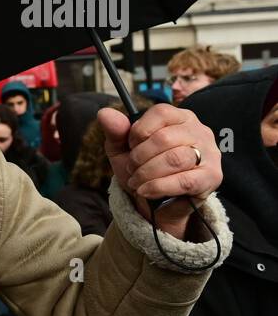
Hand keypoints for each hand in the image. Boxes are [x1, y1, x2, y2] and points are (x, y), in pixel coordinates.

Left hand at [98, 104, 221, 238]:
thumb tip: (104, 113)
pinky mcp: (212, 177)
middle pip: (165, 138)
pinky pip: (184, 180)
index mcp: (179, 117)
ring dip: (147, 173)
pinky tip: (145, 191)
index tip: (131, 147)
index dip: (138, 132)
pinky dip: (158, 187)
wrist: (155, 202)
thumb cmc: (142, 169)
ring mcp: (209, 153)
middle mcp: (198, 130)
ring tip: (137, 181)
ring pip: (175, 159)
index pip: (160, 113)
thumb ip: (115, 131)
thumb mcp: (123, 150)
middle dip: (139, 157)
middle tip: (132, 169)